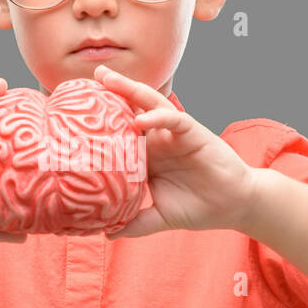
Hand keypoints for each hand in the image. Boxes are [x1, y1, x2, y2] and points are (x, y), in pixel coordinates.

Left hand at [92, 64, 259, 238]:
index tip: (76, 115)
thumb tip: (106, 233)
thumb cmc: (197, 207)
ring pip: (150, 104)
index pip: (119, 132)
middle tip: (93, 75)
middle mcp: (157, 139)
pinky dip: (158, 116)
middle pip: (131, 109)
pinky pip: (174, 118)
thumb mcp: (159, 217)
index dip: (101, 122)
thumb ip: (134, 223)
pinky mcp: (193, 133)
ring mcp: (173, 134)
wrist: (232, 207)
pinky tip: (142, 119)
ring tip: (109, 80)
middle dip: (113, 91)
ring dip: (130, 89)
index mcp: (146, 155)